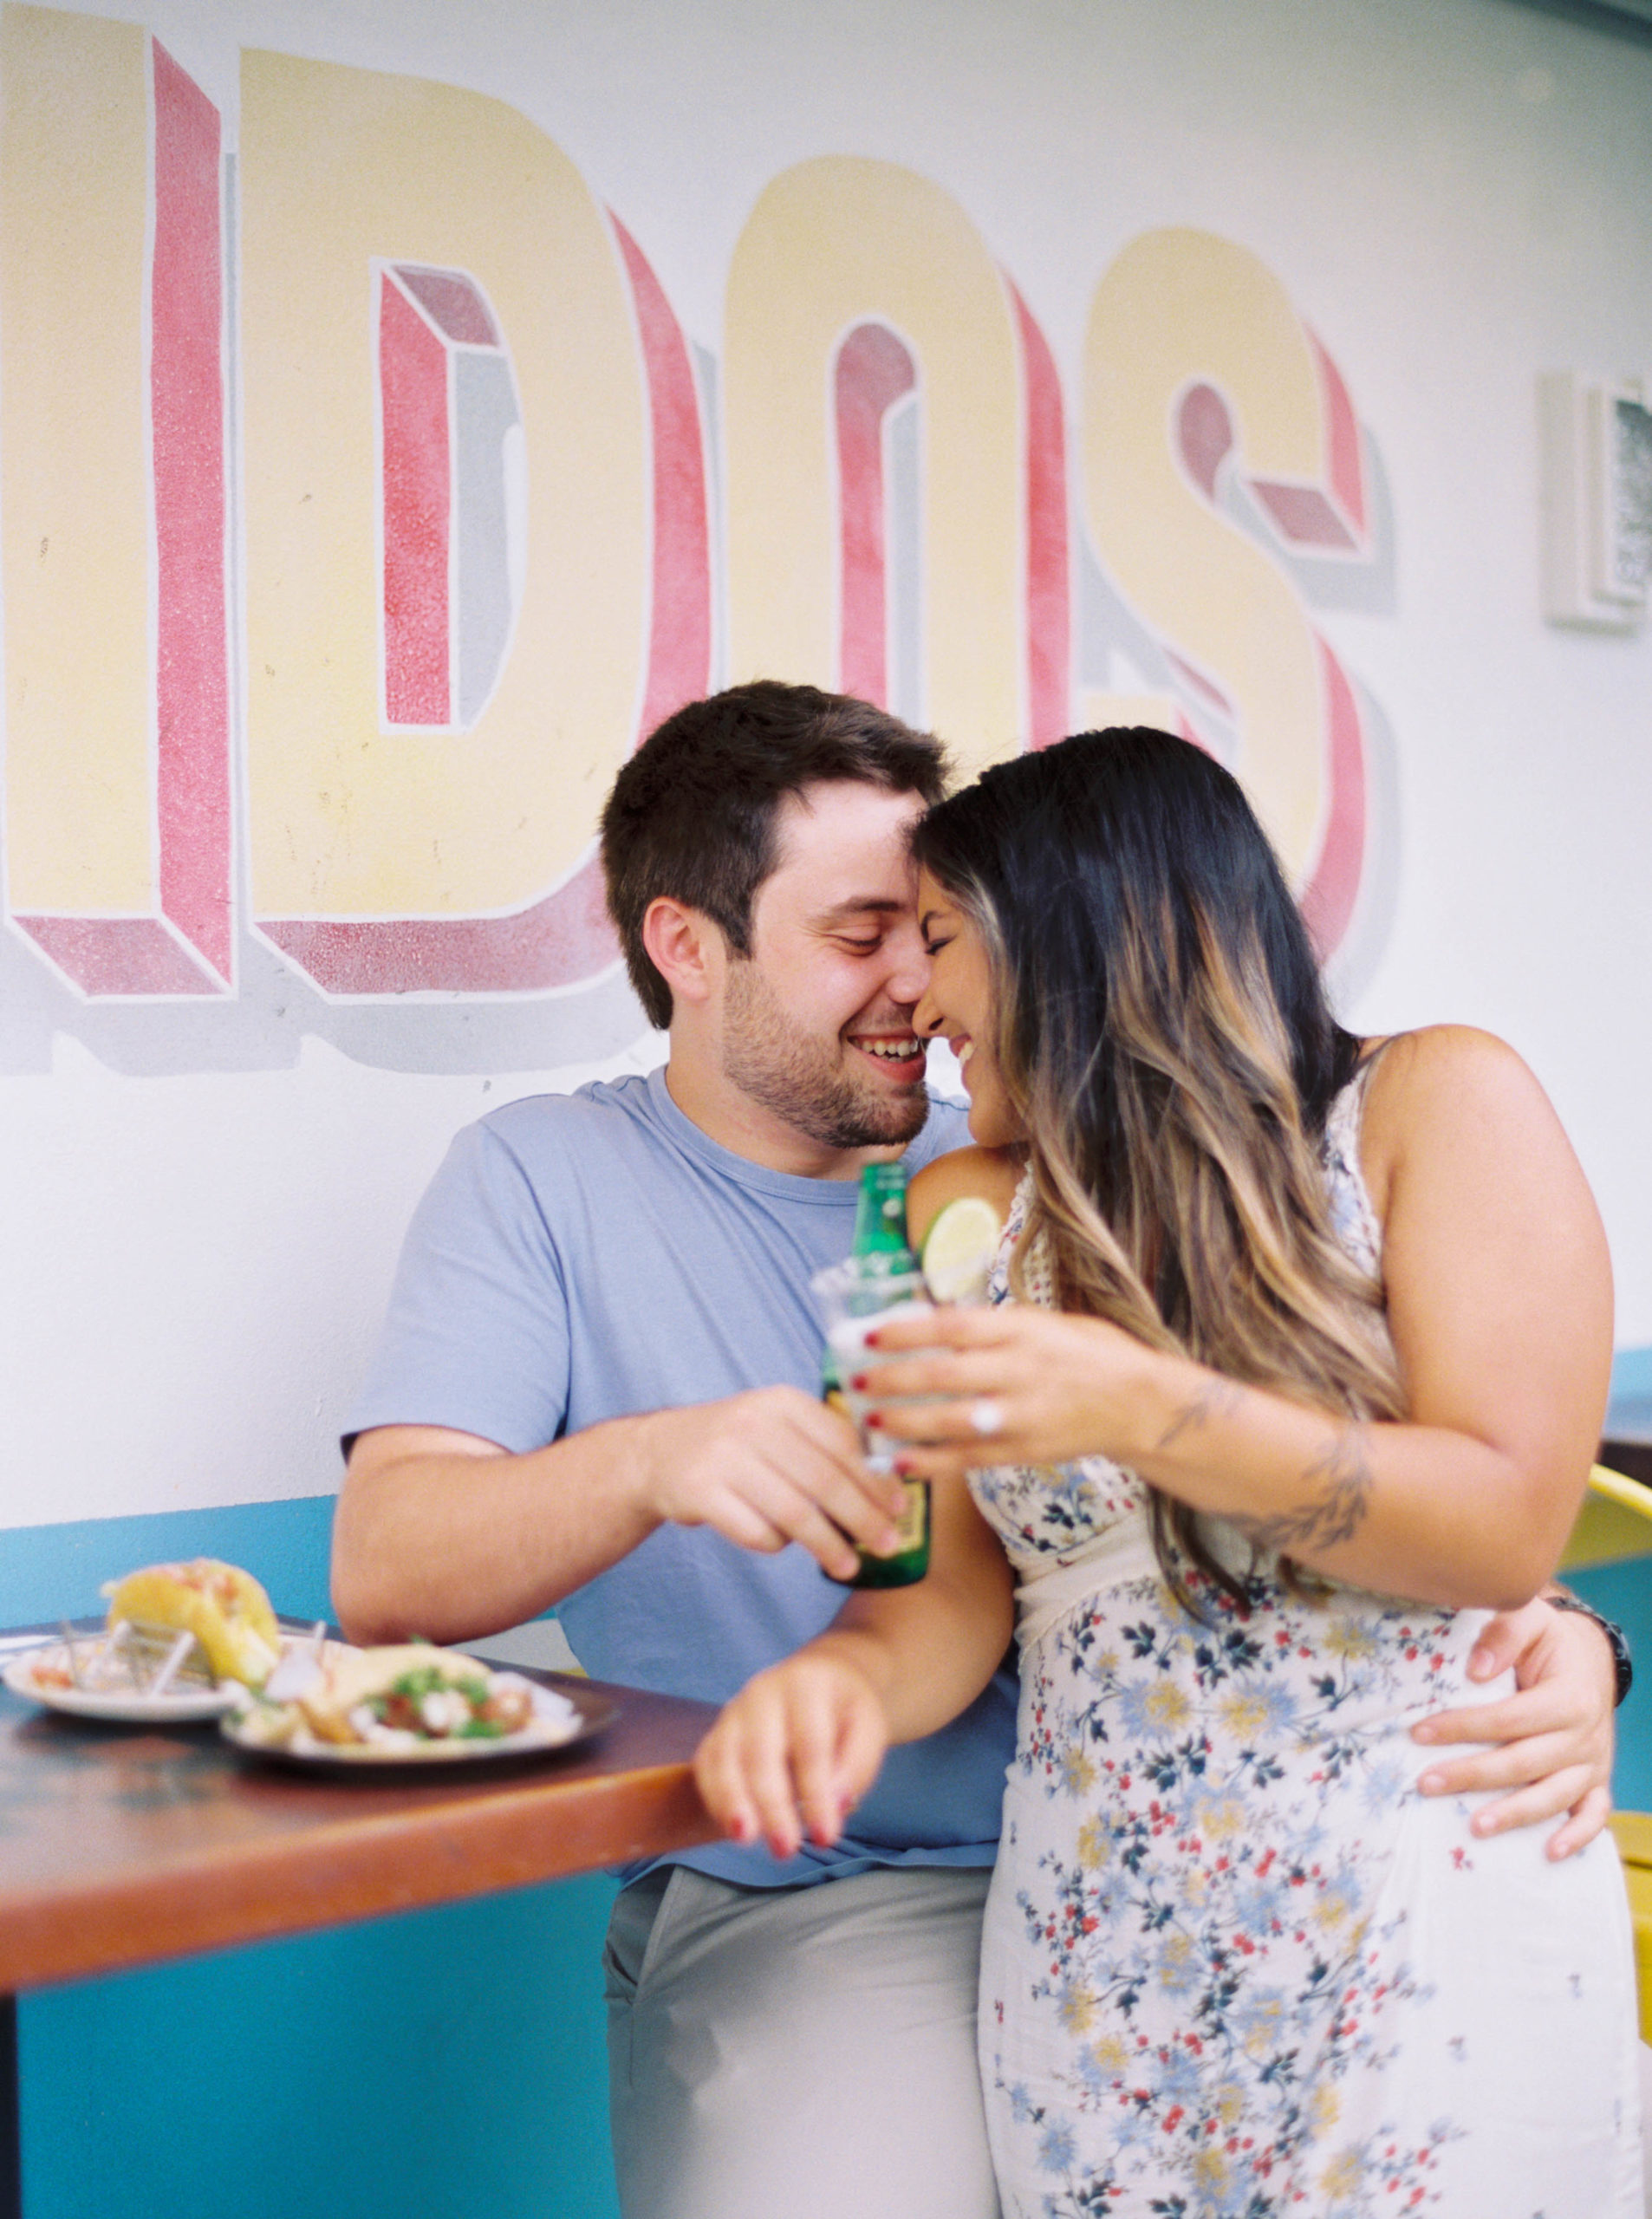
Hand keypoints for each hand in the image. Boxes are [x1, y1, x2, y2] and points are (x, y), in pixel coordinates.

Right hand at [640, 1387, 906, 1582]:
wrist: (659, 1451)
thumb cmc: (737, 1445)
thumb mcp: (777, 1426)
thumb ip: (823, 1449)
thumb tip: (886, 1494)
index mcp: (782, 1402)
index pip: (841, 1443)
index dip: (874, 1480)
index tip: (898, 1509)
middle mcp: (753, 1422)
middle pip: (822, 1480)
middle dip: (861, 1517)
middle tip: (885, 1544)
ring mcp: (723, 1456)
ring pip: (792, 1510)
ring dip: (827, 1544)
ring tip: (848, 1566)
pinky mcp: (699, 1491)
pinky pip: (755, 1530)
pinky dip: (776, 1544)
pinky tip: (784, 1545)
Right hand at [693, 1649, 889, 1859]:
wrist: (818, 1682)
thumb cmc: (843, 1712)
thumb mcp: (868, 1728)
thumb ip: (856, 1767)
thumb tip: (835, 1804)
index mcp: (807, 1685)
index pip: (810, 1743)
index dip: (816, 1793)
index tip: (826, 1837)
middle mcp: (763, 1693)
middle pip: (761, 1751)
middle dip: (771, 1804)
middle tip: (785, 1848)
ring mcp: (734, 1712)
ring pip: (724, 1756)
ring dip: (731, 1801)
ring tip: (744, 1838)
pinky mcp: (717, 1733)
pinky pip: (706, 1766)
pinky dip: (715, 1798)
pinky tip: (731, 1829)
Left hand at [856, 1304, 1155, 1478]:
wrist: (1141, 1404)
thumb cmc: (1090, 1353)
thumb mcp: (1046, 1322)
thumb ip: (995, 1325)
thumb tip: (935, 1321)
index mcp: (1023, 1330)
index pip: (954, 1327)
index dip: (907, 1332)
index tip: (869, 1335)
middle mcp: (1021, 1371)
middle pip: (945, 1375)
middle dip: (894, 1379)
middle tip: (856, 1380)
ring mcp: (1023, 1415)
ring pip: (952, 1421)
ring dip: (904, 1422)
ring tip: (868, 1421)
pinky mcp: (1025, 1451)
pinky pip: (970, 1459)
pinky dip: (931, 1462)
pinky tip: (900, 1462)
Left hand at [1411, 1597, 1614, 1857]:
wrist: (1590, 1658)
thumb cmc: (1547, 1640)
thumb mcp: (1530, 1619)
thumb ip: (1504, 1633)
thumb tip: (1476, 1670)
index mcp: (1569, 1697)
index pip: (1509, 1718)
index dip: (1463, 1726)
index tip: (1419, 1733)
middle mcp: (1585, 1735)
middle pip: (1523, 1763)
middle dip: (1472, 1775)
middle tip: (1425, 1783)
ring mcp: (1593, 1763)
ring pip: (1554, 1796)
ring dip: (1513, 1815)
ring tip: (1473, 1827)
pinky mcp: (1598, 1781)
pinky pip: (1594, 1815)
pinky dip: (1578, 1837)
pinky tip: (1550, 1854)